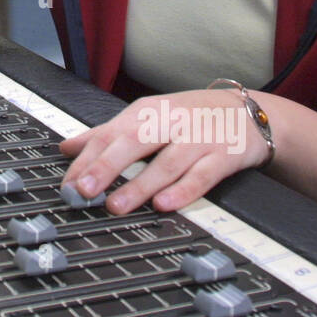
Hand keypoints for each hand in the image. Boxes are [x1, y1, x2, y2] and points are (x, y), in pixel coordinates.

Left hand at [58, 89, 269, 215]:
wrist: (249, 112)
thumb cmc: (191, 116)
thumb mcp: (148, 117)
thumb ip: (108, 133)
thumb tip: (67, 147)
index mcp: (147, 112)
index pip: (110, 134)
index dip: (86, 159)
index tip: (68, 183)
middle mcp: (170, 122)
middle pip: (133, 142)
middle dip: (106, 167)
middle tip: (84, 190)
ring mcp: (198, 139)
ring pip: (166, 163)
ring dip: (140, 185)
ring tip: (116, 205)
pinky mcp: (223, 156)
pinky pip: (202, 176)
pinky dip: (183, 191)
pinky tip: (164, 205)